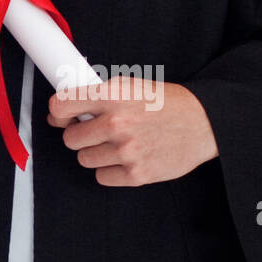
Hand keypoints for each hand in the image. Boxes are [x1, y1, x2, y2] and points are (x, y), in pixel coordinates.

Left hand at [47, 77, 217, 185]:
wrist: (204, 122)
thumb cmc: (166, 103)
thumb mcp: (130, 85)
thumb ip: (98, 95)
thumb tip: (63, 109)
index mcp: (112, 95)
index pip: (62, 105)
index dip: (58, 112)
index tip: (60, 116)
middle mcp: (117, 123)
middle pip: (70, 138)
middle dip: (79, 134)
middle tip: (94, 131)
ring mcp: (127, 151)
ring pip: (84, 159)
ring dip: (95, 152)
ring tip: (114, 143)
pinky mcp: (137, 174)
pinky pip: (102, 177)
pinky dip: (110, 170)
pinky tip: (124, 158)